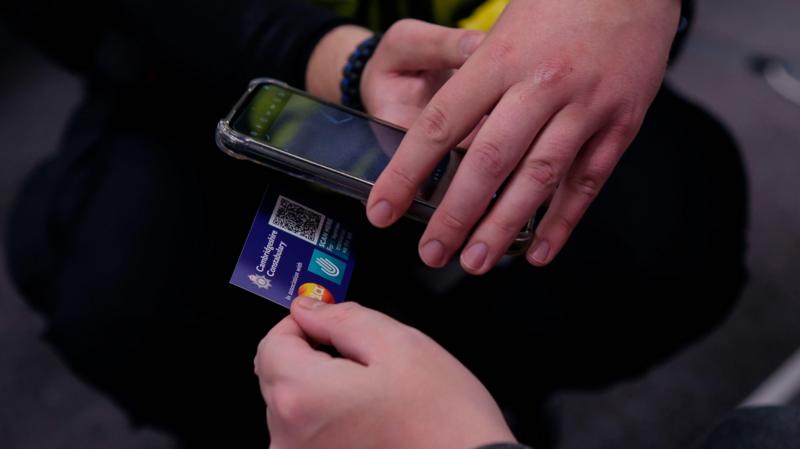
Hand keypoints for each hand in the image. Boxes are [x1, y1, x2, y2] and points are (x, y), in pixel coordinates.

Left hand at [255, 298, 514, 448]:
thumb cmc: (444, 421)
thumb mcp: (399, 344)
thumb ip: (343, 318)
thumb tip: (310, 308)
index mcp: (303, 396)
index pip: (271, 343)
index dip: (302, 323)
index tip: (329, 322)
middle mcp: (290, 436)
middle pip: (279, 375)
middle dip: (313, 356)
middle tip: (365, 358)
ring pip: (295, 405)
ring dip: (323, 389)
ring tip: (375, 395)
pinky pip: (310, 434)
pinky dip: (331, 419)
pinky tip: (371, 419)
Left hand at [366, 0, 681, 273]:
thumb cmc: (559, 3)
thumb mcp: (505, 29)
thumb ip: (475, 79)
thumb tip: (444, 139)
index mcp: (500, 58)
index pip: (440, 125)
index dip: (407, 173)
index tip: (382, 209)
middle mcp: (541, 85)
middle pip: (488, 162)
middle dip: (455, 215)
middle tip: (431, 252)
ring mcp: (585, 106)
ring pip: (538, 178)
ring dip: (504, 226)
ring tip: (476, 261)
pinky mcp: (621, 122)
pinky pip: (588, 180)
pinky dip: (563, 221)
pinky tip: (538, 250)